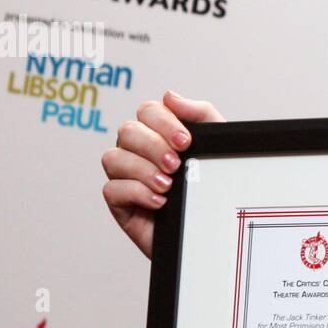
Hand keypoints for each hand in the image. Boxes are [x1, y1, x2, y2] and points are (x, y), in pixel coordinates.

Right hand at [101, 90, 225, 257]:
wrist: (215, 231)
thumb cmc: (214, 187)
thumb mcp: (216, 148)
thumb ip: (200, 114)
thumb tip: (169, 96)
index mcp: (160, 134)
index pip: (148, 112)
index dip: (163, 122)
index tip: (186, 142)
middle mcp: (139, 152)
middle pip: (127, 131)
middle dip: (153, 146)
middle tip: (176, 165)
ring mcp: (127, 177)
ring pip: (113, 158)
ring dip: (142, 169)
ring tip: (169, 185)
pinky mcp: (121, 205)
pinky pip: (112, 189)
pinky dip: (136, 192)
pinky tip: (160, 202)